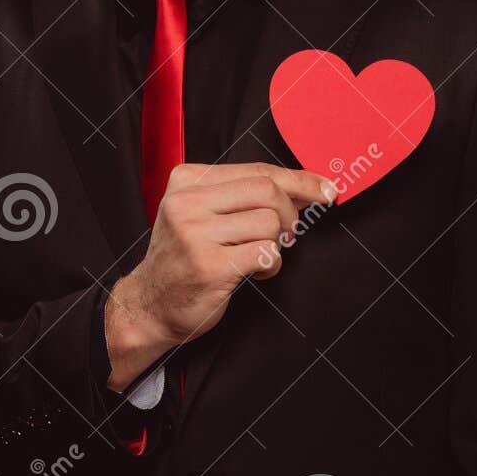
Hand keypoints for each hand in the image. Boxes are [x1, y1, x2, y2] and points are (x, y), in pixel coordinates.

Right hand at [103, 162, 336, 390]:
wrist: (150, 305)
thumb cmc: (184, 258)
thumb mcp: (202, 214)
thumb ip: (243, 196)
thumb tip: (304, 187)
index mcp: (187, 180)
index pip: (256, 170)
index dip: (299, 180)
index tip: (326, 189)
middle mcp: (187, 202)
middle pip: (267, 190)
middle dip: (289, 214)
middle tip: (285, 234)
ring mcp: (195, 234)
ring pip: (269, 222)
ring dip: (277, 245)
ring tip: (259, 257)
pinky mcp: (209, 265)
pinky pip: (265, 253)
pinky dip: (271, 265)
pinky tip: (255, 273)